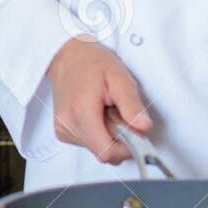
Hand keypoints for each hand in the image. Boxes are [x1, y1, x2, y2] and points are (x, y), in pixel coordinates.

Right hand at [45, 36, 150, 163]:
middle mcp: (68, 125)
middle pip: (104, 152)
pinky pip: (89, 143)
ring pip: (98, 149)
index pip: (108, 152)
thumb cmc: (91, 63)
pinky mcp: (63, 132)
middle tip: (118, 112)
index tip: (134, 130)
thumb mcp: (119, 77)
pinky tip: (96, 114)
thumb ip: (132, 105)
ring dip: (108, 134)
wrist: (68, 55)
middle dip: (119, 137)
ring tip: (106, 109)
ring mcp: (63, 130)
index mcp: (81, 112)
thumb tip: (144, 127)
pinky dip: (98, 132)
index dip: (127, 147)